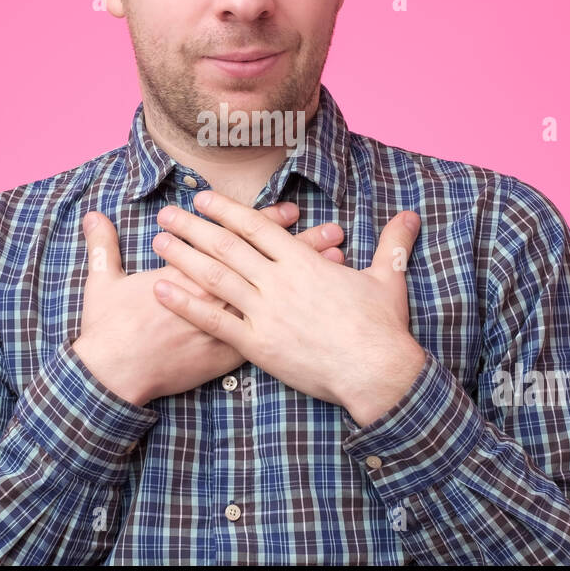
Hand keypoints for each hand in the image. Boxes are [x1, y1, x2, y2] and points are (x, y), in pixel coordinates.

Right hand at [72, 201, 345, 406]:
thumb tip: (93, 215)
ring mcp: (222, 326)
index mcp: (190, 271)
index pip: (237, 240)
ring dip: (307, 281)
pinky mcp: (226, 354)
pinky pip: (267, 334)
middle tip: (335, 230)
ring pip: (274, 298)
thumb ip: (103, 246)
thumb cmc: (108, 330)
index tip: (292, 209)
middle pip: (266, 266)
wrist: (113, 374)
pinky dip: (294, 320)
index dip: (266, 223)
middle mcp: (213, 294)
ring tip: (339, 268)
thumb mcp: (102, 283)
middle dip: (302, 247)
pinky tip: (318, 314)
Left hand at [150, 190, 427, 425]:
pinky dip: (186, 304)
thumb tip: (411, 216)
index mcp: (304, 262)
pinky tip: (162, 290)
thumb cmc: (383, 327)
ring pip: (215, 277)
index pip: (257, 227)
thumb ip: (392, 243)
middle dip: (193, 227)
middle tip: (166, 213)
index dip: (227, 210)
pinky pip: (214, 321)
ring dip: (183, 257)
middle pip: (227, 246)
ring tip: (158, 242)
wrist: (377, 372)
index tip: (203, 198)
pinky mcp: (258, 345)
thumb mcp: (387, 278)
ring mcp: (266, 313)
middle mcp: (279, 281)